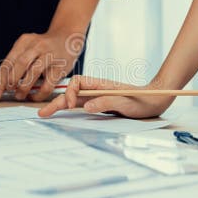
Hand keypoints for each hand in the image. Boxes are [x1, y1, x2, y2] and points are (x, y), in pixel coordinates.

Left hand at [0, 31, 84, 101]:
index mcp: (25, 41)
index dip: (0, 79)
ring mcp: (50, 55)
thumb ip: (17, 61)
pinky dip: (39, 93)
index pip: (9, 61)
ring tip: (19, 95)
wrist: (68, 37)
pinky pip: (48, 84)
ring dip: (24, 87)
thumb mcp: (28, 47)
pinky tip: (34, 96)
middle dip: (10, 81)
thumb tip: (3, 83)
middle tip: (7, 92)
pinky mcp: (60, 66)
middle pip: (20, 64)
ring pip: (33, 72)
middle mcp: (37, 46)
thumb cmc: (44, 46)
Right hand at [38, 76, 175, 118]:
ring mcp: (98, 97)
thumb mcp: (126, 103)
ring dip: (60, 107)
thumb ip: (106, 102)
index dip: (70, 94)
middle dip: (56, 102)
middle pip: (72, 93)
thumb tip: (86, 106)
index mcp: (101, 85)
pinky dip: (70, 109)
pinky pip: (82, 106)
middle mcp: (97, 89)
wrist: (156, 100)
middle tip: (42, 113)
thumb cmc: (144, 100)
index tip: (72, 106)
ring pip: (74, 100)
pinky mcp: (101, 104)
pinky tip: (63, 114)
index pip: (77, 83)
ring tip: (46, 114)